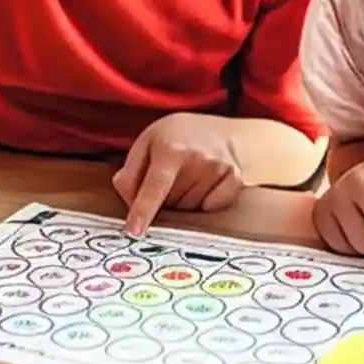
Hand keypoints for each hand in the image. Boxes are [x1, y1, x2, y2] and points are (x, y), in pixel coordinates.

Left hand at [112, 112, 243, 235]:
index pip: (155, 186)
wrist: (222, 132)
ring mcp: (219, 171)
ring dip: (183, 202)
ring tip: (188, 178)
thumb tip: (128, 203)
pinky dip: (203, 204)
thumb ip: (131, 173)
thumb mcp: (146, 143)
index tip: (134, 231)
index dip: (143, 210)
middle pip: (170, 204)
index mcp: (171, 149)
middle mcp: (198, 159)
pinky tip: (203, 186)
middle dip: (163, 200)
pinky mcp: (235, 181)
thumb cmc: (177, 138)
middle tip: (170, 177)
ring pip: (189, 210)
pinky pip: (210, 210)